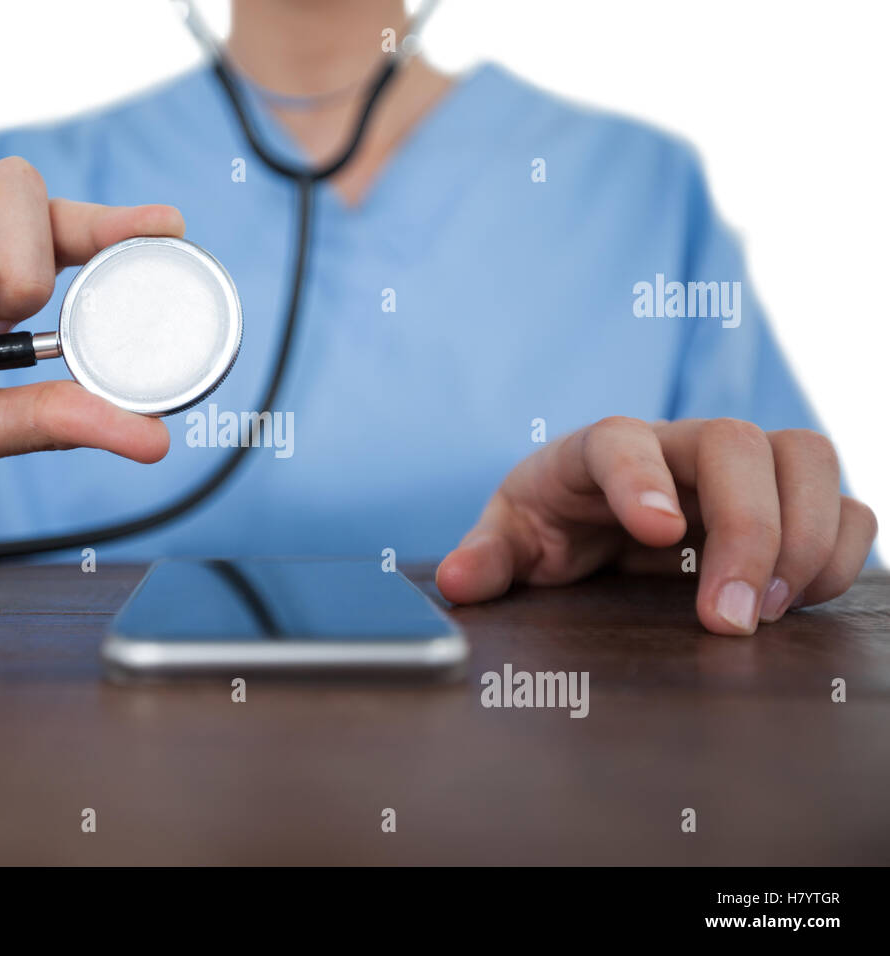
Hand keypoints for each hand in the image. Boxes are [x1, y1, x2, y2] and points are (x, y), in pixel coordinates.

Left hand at [436, 417, 877, 634]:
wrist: (596, 516)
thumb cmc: (553, 521)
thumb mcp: (512, 538)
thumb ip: (488, 557)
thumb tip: (459, 582)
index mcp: (598, 449)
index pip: (621, 441)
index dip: (642, 479)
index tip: (658, 535)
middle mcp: (677, 445)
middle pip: (737, 443)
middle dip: (745, 529)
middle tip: (727, 618)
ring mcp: (738, 468)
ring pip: (804, 457)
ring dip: (803, 536)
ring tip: (767, 611)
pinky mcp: (784, 500)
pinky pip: (843, 502)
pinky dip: (839, 549)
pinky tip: (798, 601)